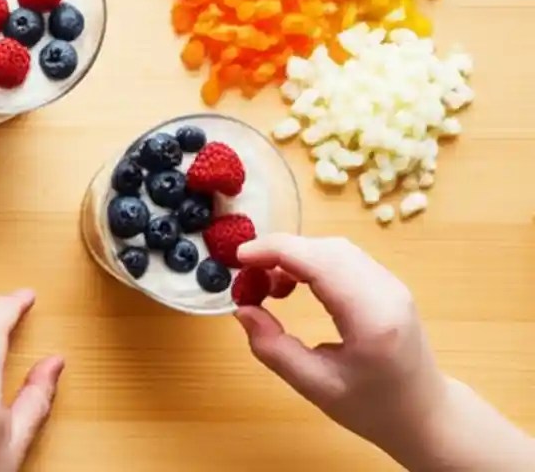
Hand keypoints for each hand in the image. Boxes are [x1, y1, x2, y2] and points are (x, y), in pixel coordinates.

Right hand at [234, 235, 448, 458]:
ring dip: (295, 256)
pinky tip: (293, 284)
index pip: (320, 262)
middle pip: (326, 249)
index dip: (275, 251)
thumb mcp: (316, 386)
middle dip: (279, 252)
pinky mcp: (388, 284)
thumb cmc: (373, 408)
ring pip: (334, 248)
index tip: (238, 258)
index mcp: (371, 318)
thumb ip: (274, 349)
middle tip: (246, 277)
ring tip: (268, 285)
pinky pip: (344, 258)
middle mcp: (386, 291)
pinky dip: (311, 262)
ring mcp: (392, 284)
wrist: (425, 414)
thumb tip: (243, 311)